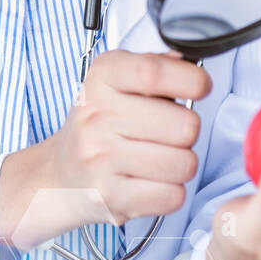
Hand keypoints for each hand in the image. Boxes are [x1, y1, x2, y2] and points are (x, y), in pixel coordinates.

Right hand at [46, 50, 209, 232]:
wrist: (60, 175)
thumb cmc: (99, 125)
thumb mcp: (117, 83)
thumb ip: (156, 67)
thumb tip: (189, 63)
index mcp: (102, 78)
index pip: (154, 73)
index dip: (191, 80)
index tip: (200, 87)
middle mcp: (96, 116)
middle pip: (184, 125)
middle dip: (188, 131)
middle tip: (169, 134)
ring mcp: (100, 158)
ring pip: (184, 163)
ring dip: (182, 164)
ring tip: (161, 159)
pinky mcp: (110, 196)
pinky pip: (172, 196)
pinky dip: (171, 193)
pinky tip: (152, 183)